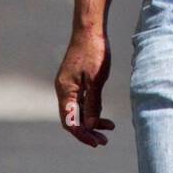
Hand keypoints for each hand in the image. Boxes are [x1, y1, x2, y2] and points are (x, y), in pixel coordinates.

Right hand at [55, 30, 114, 146]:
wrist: (90, 29)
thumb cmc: (94, 52)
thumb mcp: (96, 80)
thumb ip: (93, 103)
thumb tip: (91, 126)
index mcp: (65, 92)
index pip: (70, 122)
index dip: (82, 134)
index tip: (96, 142)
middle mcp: (64, 90)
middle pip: (73, 118)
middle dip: (87, 131)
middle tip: (104, 140)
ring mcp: (69, 85)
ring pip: (77, 110)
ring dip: (91, 121)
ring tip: (109, 128)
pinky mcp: (75, 80)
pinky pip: (80, 101)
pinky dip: (91, 109)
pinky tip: (102, 115)